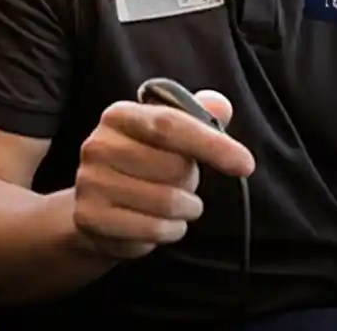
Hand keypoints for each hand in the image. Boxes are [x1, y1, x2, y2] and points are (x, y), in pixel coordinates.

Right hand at [73, 90, 254, 260]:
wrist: (97, 207)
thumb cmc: (143, 164)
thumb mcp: (169, 135)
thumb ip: (198, 115)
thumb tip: (220, 105)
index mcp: (120, 115)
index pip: (171, 125)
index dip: (212, 145)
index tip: (245, 164)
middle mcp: (98, 145)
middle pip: (173, 167)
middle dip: (191, 181)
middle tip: (183, 184)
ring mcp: (90, 183)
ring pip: (166, 202)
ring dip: (185, 210)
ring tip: (176, 207)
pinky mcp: (91, 218)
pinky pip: (152, 230)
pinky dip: (170, 230)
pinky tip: (162, 224)